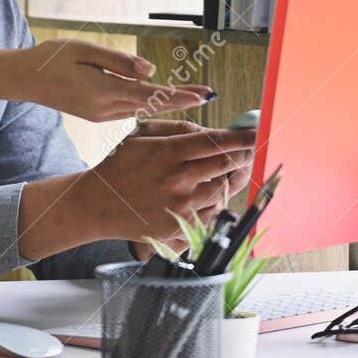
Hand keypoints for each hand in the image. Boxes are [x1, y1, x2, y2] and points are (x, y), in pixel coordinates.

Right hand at [14, 39, 212, 121]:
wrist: (23, 79)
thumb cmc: (51, 59)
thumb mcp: (84, 49)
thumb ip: (119, 61)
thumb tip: (150, 70)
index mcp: (103, 91)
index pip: (149, 94)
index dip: (178, 95)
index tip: (202, 94)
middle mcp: (105, 109)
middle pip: (151, 105)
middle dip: (181, 100)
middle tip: (208, 94)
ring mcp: (100, 115)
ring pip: (142, 110)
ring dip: (167, 104)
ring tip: (193, 97)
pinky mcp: (96, 115)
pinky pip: (129, 110)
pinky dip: (149, 106)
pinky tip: (162, 101)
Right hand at [124, 121, 252, 258]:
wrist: (98, 204)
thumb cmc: (121, 165)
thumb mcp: (143, 134)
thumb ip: (179, 128)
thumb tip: (213, 132)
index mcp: (168, 152)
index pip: (217, 142)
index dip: (243, 138)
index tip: (258, 134)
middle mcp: (178, 180)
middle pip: (227, 165)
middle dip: (242, 156)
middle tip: (247, 152)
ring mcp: (181, 207)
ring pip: (223, 190)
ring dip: (225, 180)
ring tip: (212, 174)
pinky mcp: (181, 228)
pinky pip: (212, 213)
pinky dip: (212, 203)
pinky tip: (198, 196)